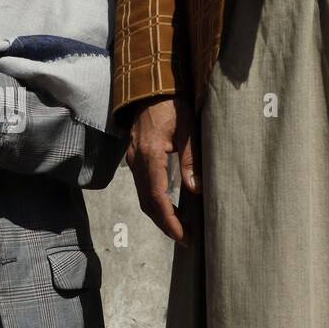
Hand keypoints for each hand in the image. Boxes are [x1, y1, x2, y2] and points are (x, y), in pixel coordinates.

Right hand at [125, 94, 197, 241]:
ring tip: (180, 229)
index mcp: (150, 155)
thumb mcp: (187, 129)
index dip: (169, 219)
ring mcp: (133, 162)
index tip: (182, 235)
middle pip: (147, 203)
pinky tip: (169, 208)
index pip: (157, 196)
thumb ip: (190, 159)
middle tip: (185, 239)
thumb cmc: (171, 105)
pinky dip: (155, 203)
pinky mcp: (135, 160)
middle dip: (165, 224)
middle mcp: (137, 162)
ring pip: (143, 197)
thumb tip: (196, 189)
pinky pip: (143, 188)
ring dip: (160, 216)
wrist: (148, 88)